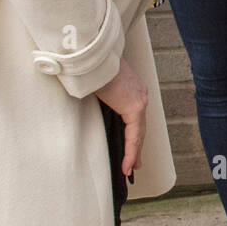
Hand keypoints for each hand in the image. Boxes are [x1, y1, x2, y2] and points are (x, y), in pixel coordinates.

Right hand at [96, 57, 147, 177]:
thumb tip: (87, 101)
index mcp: (132, 87)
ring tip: (131, 170)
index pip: (135, 116)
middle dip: (137, 146)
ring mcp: (139, 100)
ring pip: (138, 133)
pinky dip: (131, 151)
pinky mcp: (135, 106)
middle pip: (140, 127)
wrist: (95, 55)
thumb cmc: (91, 65)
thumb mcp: (96, 83)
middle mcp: (139, 93)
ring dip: (135, 153)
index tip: (133, 145)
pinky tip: (128, 166)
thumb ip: (98, 94)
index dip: (134, 133)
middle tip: (135, 164)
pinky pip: (134, 135)